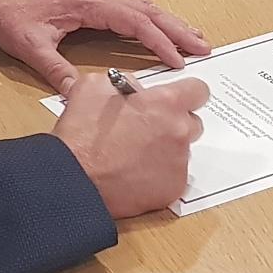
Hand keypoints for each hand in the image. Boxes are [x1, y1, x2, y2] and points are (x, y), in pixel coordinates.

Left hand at [0, 0, 210, 93]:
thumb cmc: (14, 19)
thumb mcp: (31, 47)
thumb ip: (55, 69)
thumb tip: (78, 94)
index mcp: (91, 4)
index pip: (134, 22)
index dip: (158, 41)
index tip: (177, 61)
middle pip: (149, 12)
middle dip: (178, 30)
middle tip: (204, 48)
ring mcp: (101, 0)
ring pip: (145, 9)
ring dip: (171, 23)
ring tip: (196, 39)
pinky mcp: (97, 5)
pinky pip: (135, 11)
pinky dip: (156, 21)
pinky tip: (166, 32)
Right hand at [51, 71, 210, 217]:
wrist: (73, 178)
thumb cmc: (82, 135)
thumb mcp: (94, 86)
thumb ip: (125, 82)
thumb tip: (134, 89)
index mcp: (166, 103)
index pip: (199, 90)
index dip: (186, 93)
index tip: (176, 99)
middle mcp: (179, 132)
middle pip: (193, 123)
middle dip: (174, 124)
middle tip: (147, 129)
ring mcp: (178, 163)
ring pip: (181, 152)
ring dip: (165, 150)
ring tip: (135, 155)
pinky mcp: (172, 190)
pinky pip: (173, 178)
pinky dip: (159, 176)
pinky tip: (135, 174)